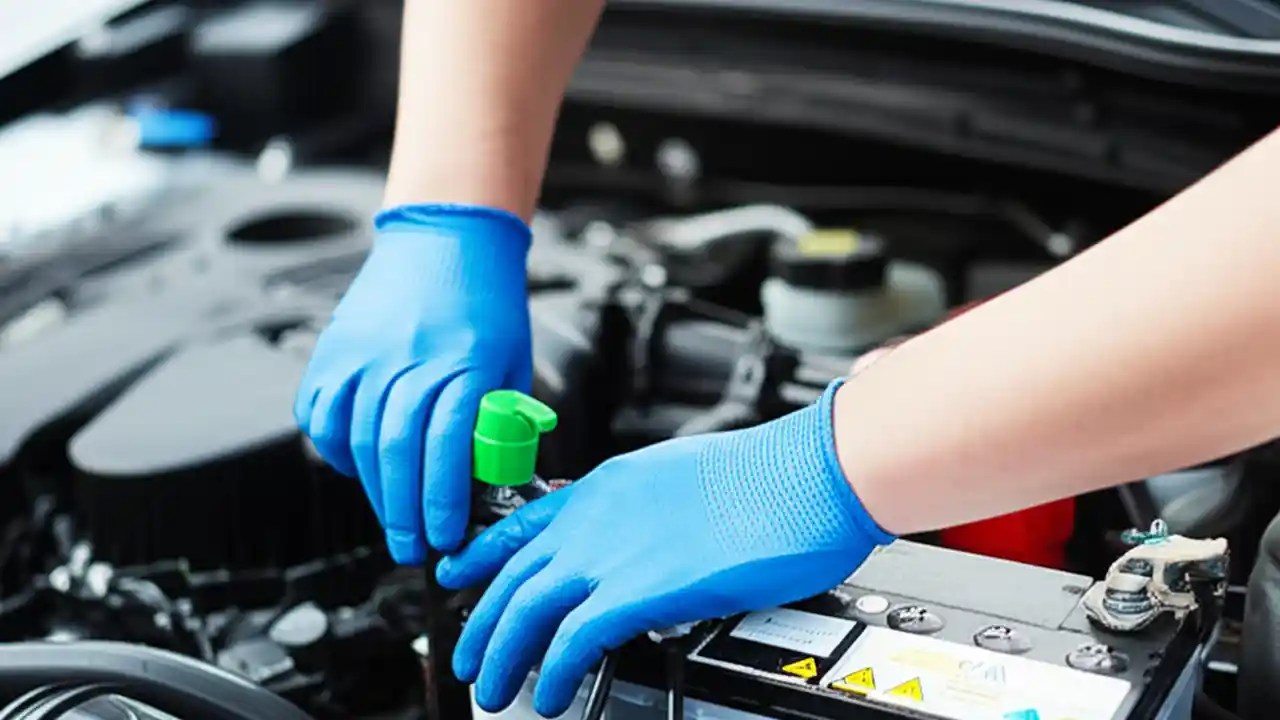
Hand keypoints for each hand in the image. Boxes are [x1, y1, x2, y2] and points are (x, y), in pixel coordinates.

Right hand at [294, 205, 531, 562]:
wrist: (448, 235)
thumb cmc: (488, 304)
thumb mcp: (512, 361)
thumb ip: (499, 419)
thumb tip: (492, 482)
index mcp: (466, 362)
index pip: (449, 445)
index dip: (443, 499)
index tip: (445, 536)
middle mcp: (411, 356)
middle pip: (398, 449)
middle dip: (404, 511)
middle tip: (412, 548)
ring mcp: (367, 349)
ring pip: (359, 436)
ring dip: (373, 490)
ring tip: (391, 521)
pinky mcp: (337, 345)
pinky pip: (321, 409)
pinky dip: (333, 445)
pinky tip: (353, 465)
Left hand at [437, 382, 892, 716]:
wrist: (810, 472)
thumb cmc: (770, 474)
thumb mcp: (683, 478)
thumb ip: (644, 511)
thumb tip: (640, 542)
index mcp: (608, 484)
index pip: (522, 521)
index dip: (482, 554)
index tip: (458, 571)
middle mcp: (597, 515)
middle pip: (512, 575)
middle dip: (482, 623)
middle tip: (469, 657)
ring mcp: (613, 551)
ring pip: (526, 609)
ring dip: (503, 656)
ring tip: (494, 689)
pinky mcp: (642, 589)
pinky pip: (572, 640)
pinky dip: (551, 672)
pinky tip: (547, 695)